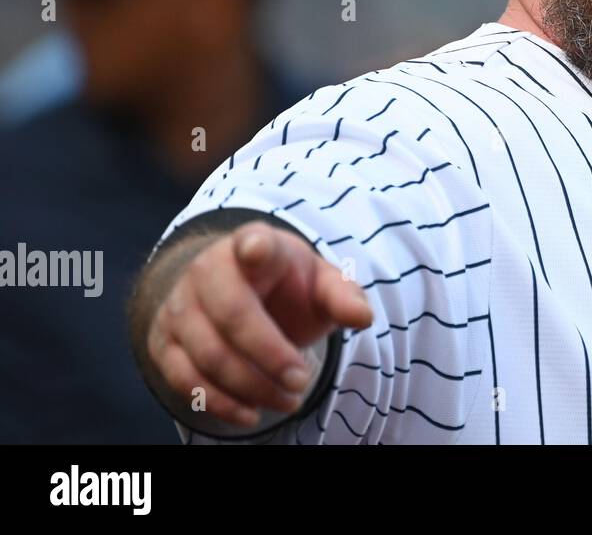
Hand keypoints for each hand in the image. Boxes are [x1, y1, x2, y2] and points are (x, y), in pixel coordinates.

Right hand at [145, 222, 372, 427]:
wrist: (240, 295)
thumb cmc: (288, 287)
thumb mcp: (320, 284)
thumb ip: (343, 297)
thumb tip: (363, 318)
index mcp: (255, 245)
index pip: (253, 243)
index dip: (254, 247)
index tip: (257, 250)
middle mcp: (208, 269)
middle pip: (233, 316)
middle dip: (271, 356)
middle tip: (303, 381)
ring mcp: (179, 304)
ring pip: (208, 355)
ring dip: (252, 387)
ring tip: (289, 400)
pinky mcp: (163, 340)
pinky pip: (183, 379)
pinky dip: (219, 403)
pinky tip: (251, 414)